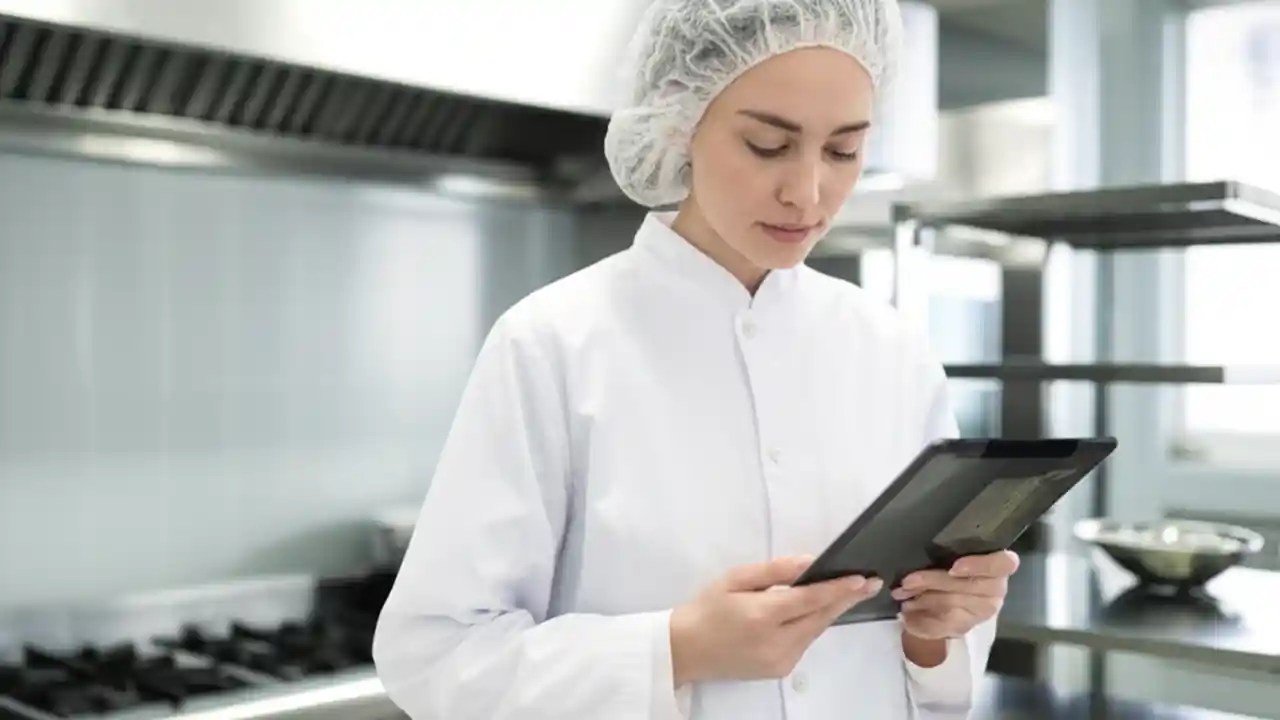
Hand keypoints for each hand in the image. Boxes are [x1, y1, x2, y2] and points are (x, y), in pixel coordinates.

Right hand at [670, 556, 883, 684]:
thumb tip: (809, 562)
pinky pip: (804, 643)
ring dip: (829, 611)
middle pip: (820, 618)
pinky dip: (812, 625)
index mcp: (762, 616)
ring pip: (815, 631)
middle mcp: (776, 643)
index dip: (838, 589)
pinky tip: (813, 612)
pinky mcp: (780, 671)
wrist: (686, 649)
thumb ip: (774, 571)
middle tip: (871, 583)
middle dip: (846, 599)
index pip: (810, 600)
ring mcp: (780, 661)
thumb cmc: (707, 608)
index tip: (862, 579)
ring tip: (846, 592)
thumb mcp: (735, 578)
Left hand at [893, 550, 1019, 640]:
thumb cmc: (953, 563)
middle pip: (966, 586)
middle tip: (907, 581)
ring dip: (923, 601)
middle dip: (933, 582)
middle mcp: (996, 590)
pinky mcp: (966, 627)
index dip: (979, 566)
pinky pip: (943, 626)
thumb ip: (946, 551)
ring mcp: (982, 611)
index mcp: (999, 566)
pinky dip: (922, 621)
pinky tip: (906, 616)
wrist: (952, 597)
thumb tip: (918, 557)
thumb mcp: (952, 553)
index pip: (1003, 564)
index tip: (954, 568)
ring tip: (901, 595)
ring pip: (952, 605)